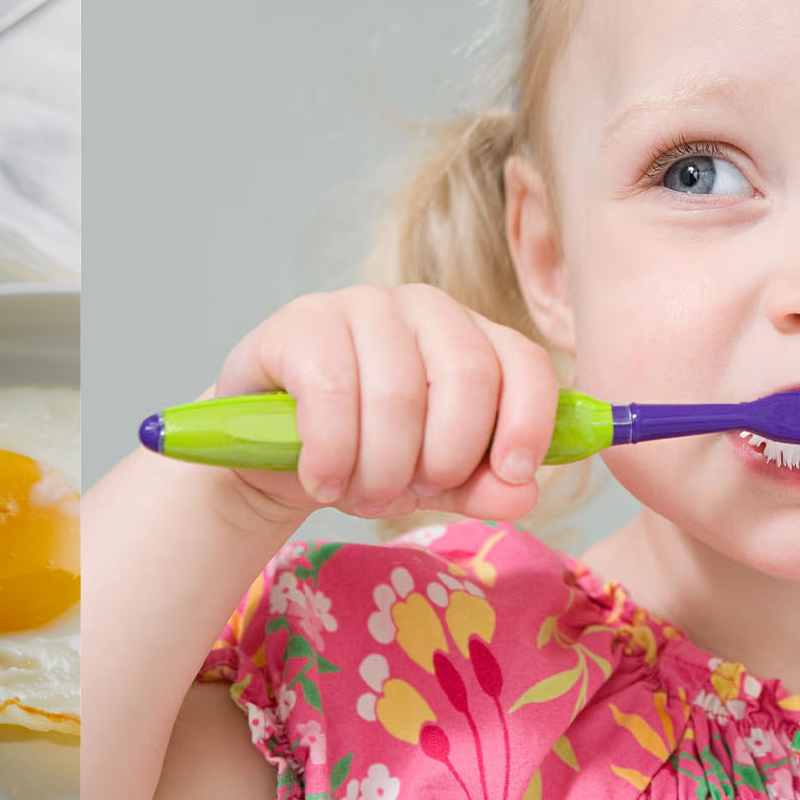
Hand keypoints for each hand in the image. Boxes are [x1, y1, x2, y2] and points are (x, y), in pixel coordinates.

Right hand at [212, 283, 558, 523]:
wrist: (271, 451)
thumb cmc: (364, 454)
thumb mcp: (431, 481)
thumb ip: (480, 486)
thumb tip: (522, 492)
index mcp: (471, 336)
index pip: (524, 362)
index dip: (528, 422)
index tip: (512, 474)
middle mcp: (424, 307)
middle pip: (466, 376)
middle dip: (444, 457)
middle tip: (412, 494)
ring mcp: (361, 306)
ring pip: (397, 392)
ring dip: (381, 469)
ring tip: (360, 494)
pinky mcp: (300, 323)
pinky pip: (330, 391)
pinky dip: (331, 454)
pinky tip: (322, 480)